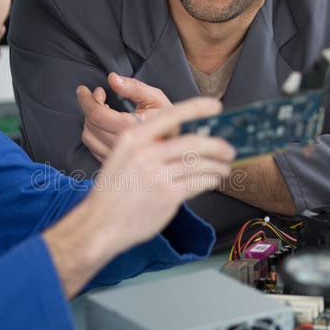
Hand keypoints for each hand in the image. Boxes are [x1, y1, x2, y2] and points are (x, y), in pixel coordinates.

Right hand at [43, 97, 235, 297]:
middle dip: (217, 145)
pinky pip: (198, 182)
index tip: (214, 106)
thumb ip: (148, 145)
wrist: (100, 223)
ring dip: (218, 165)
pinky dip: (210, 180)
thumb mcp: (122, 157)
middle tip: (228, 149)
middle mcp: (145, 153)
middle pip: (193, 142)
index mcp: (133, 138)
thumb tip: (181, 139)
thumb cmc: (113, 192)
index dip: (197, 108)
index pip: (171, 115)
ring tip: (223, 168)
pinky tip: (212, 180)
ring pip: (200, 163)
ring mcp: (157, 175)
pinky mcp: (167, 196)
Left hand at [77, 72, 170, 162]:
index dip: (86, 100)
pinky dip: (95, 134)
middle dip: (90, 107)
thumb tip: (112, 78)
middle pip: (90, 125)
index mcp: (131, 128)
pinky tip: (105, 126)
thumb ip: (134, 87)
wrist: (181, 146)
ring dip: (91, 121)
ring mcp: (118, 158)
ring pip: (89, 138)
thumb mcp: (156, 98)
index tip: (83, 90)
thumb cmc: (171, 121)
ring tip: (103, 110)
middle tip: (100, 96)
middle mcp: (121, 146)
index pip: (96, 114)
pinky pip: (94, 149)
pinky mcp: (116, 164)